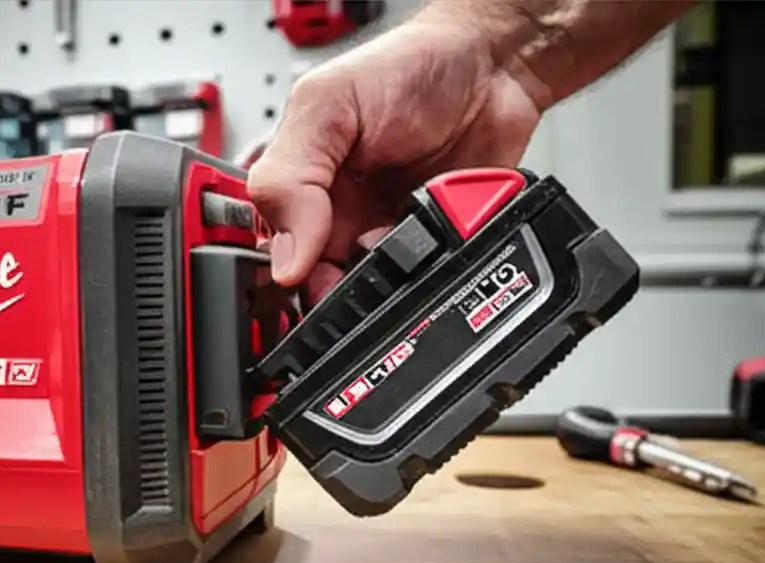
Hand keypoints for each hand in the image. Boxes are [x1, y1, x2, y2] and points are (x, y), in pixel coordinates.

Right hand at [247, 9, 545, 302]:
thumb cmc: (407, 68)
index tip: (306, 272)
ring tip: (404, 234)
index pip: (273, 253)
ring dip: (392, 278)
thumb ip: (291, 176)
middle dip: (343, 285)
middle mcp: (340, 217)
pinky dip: (436, 272)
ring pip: (379, 294)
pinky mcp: (436, 244)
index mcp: (299, 187)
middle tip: (361, 253)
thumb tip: (282, 259)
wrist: (490, 66)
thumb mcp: (327, 105)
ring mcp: (389, 234)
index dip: (286, 273)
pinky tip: (438, 238)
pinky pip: (431, 283)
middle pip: (324, 286)